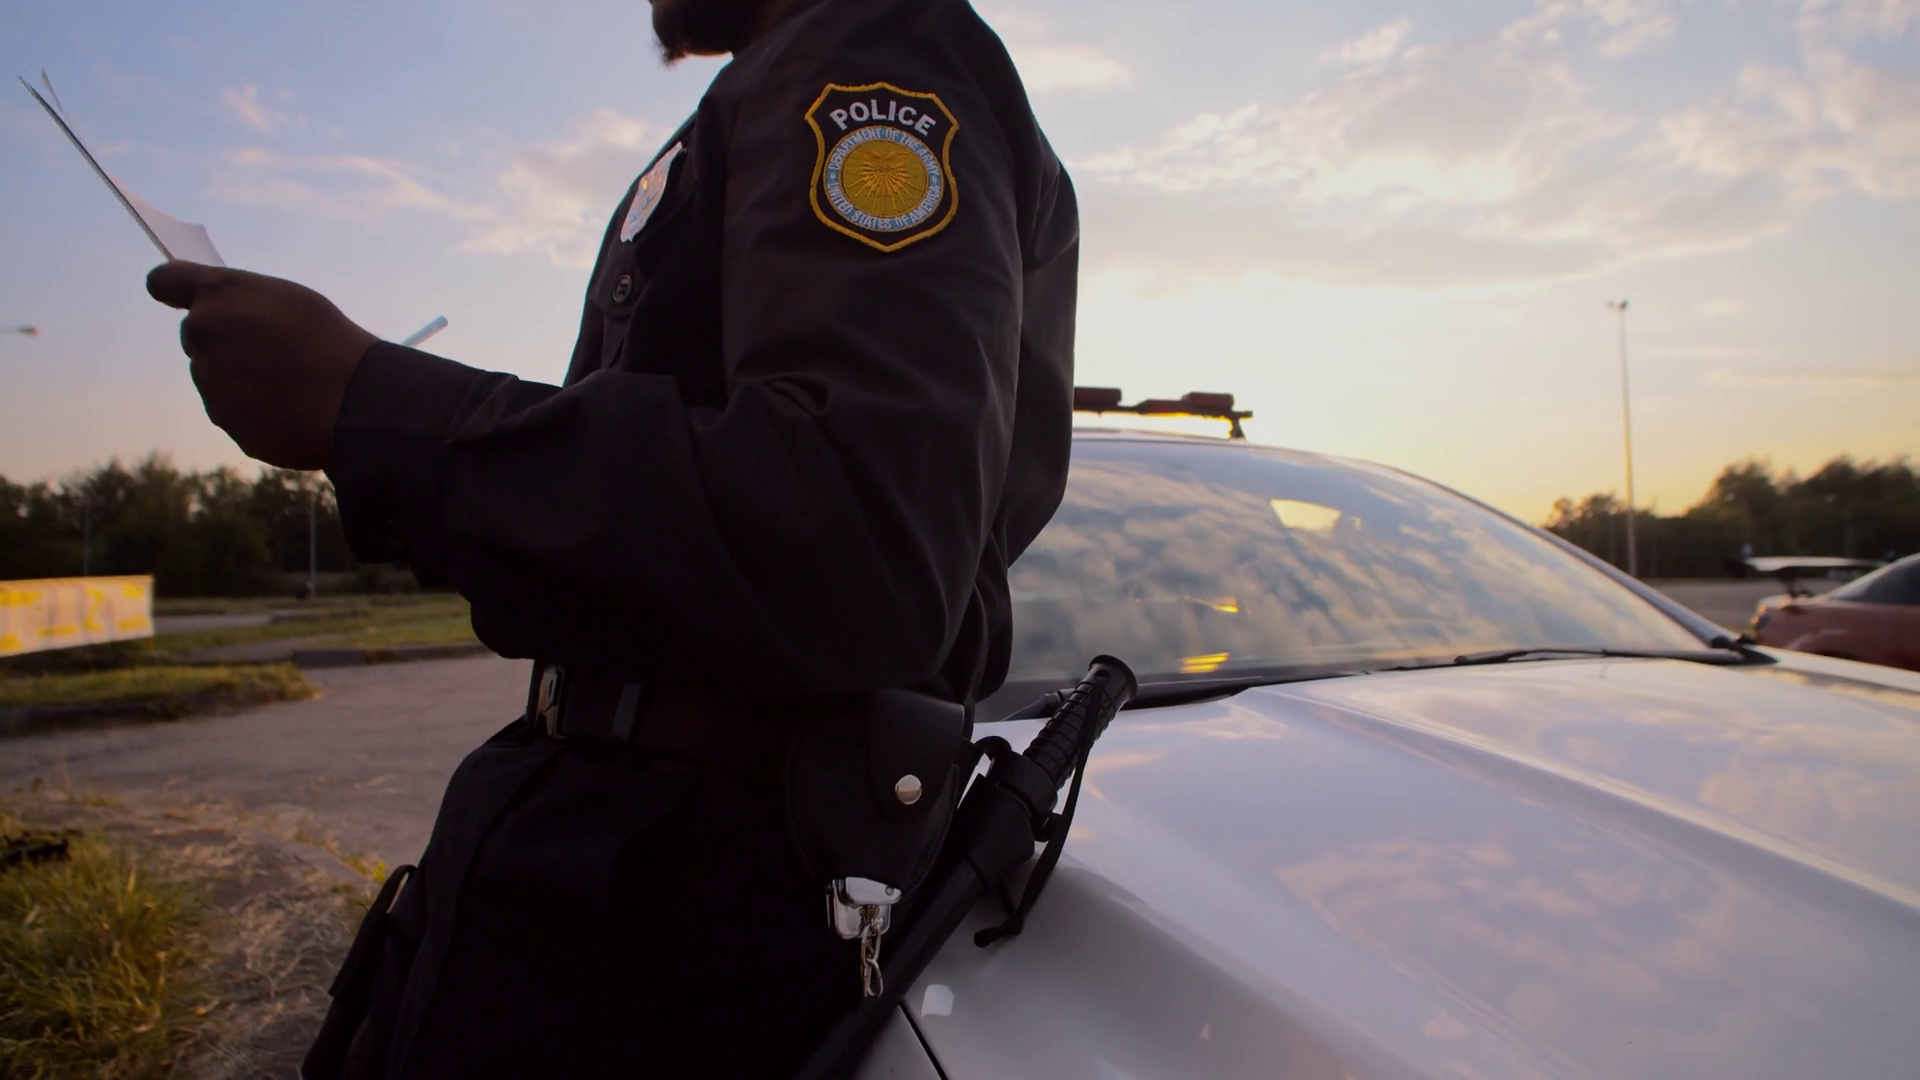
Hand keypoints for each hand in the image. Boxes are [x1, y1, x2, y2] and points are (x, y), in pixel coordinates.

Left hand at [147, 262, 378, 469]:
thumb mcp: (287, 299)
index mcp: (218, 295)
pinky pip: (234, 413)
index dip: (171, 288)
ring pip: (216, 378)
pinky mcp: (224, 420)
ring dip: (241, 380)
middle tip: (272, 349)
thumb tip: (215, 314)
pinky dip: (256, 412)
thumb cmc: (329, 340)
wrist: (354, 398)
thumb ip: (240, 300)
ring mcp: (209, 381)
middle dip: (223, 341)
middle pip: (198, 336)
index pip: (165, 281)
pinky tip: (291, 408)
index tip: (175, 295)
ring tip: (290, 383)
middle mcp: (202, 333)